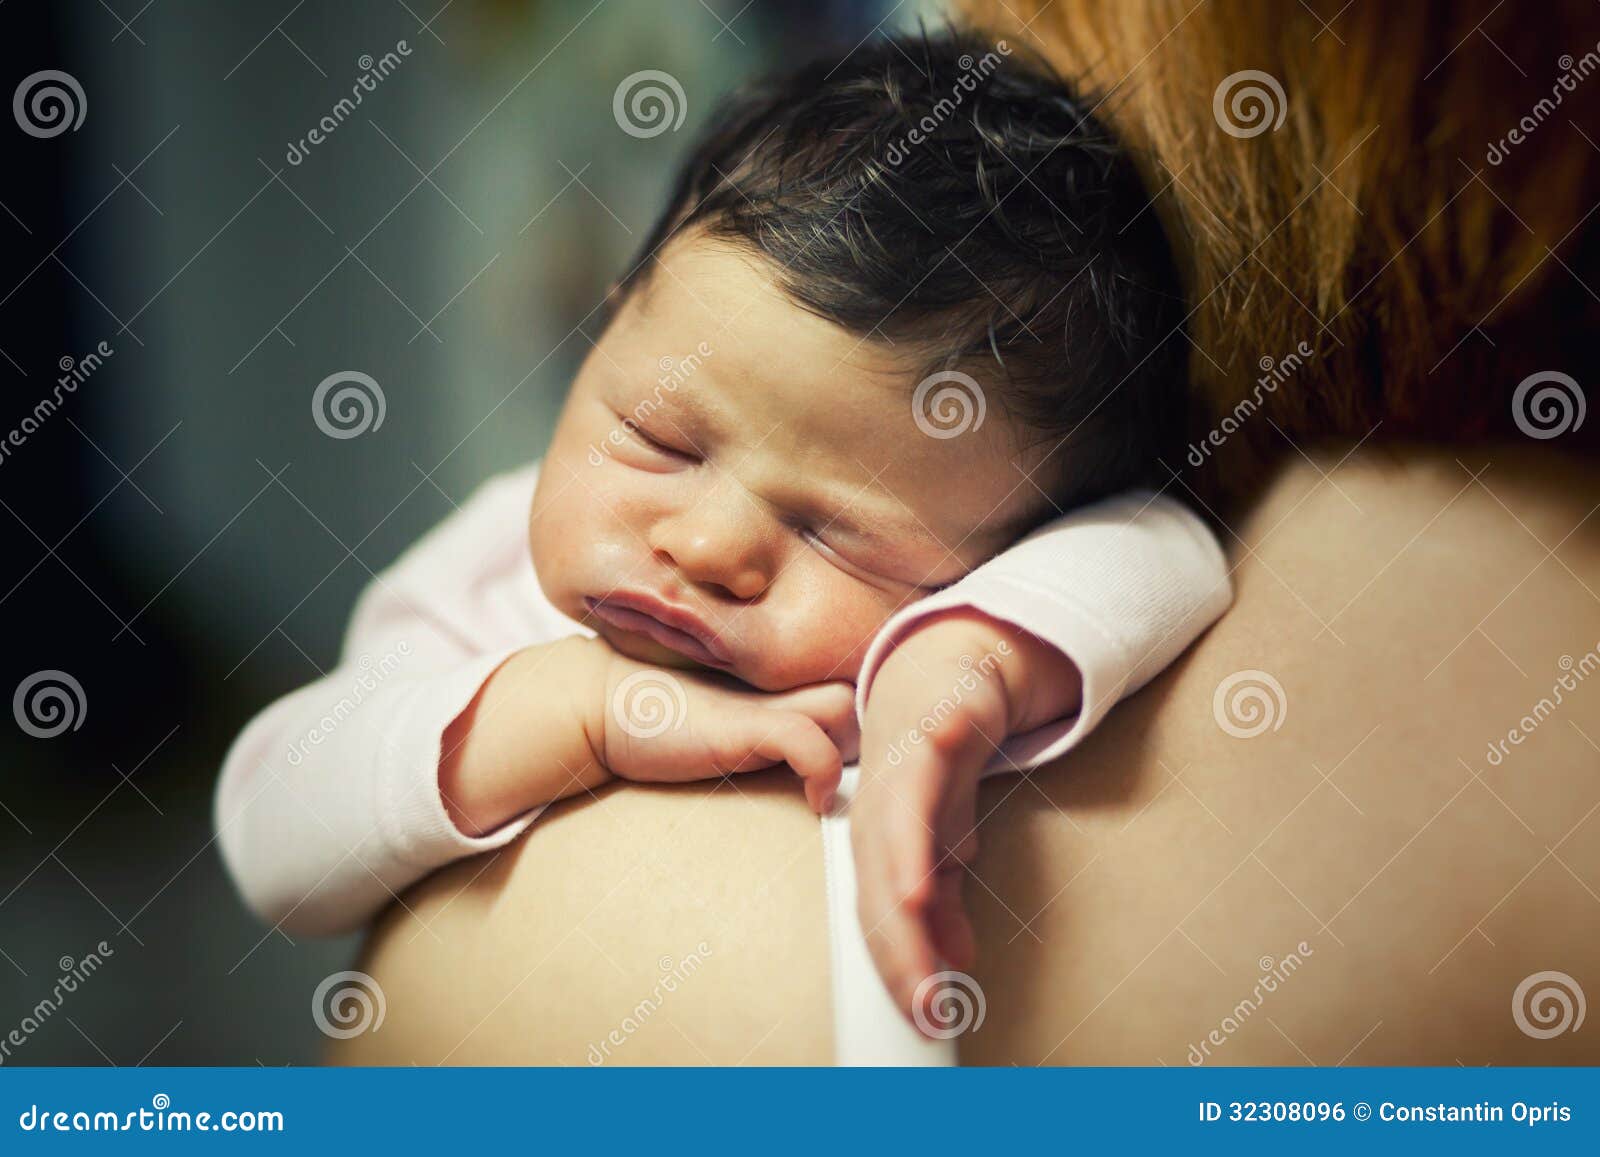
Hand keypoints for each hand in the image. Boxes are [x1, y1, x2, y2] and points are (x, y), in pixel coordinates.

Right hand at [592, 647, 858, 812]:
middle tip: (868, 773)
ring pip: (850, 710)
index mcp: (786, 675)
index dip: (874, 710)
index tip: (875, 752)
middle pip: (866, 687)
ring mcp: (768, 700)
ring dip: (855, 745)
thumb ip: (776, 720)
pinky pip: (813, 745)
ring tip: (843, 783)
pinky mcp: (749, 725)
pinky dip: (824, 772)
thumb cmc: (665, 717)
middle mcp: (785, 679)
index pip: (860, 679)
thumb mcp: (735, 719)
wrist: (602, 701)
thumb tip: (819, 761)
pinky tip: (815, 800)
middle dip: (875, 726)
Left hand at [849, 608, 1080, 1032]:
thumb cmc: (930, 779)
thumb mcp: (941, 852)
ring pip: (899, 823)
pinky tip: (947, 738)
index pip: (880, 925)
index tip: (923, 1021)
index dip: (899, 973)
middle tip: (929, 999)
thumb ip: (941, 903)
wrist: (933, 690)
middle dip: (904, 947)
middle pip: (882, 890)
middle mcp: (878, 819)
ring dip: (908, 861)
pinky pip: (934, 736)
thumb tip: (952, 961)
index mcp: (876, 855)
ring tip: (917, 904)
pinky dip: (942, 738)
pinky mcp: (929, 726)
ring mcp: (899, 773)